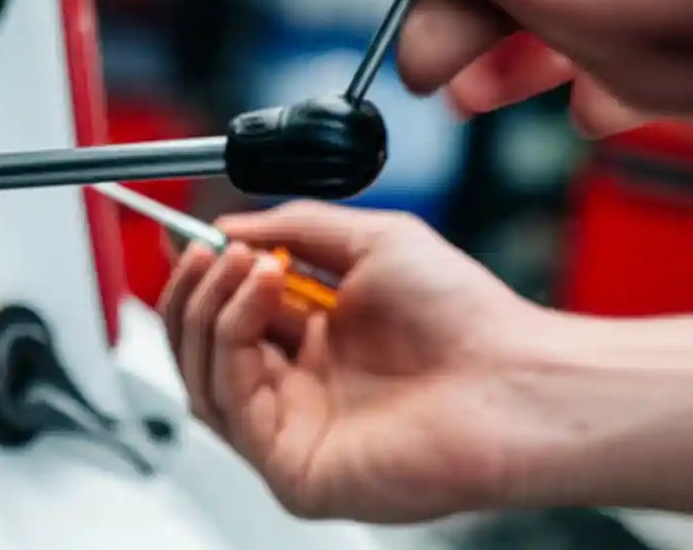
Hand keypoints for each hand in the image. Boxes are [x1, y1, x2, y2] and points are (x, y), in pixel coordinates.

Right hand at [157, 201, 556, 521]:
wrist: (512, 378)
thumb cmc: (466, 320)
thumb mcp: (370, 240)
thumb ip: (293, 227)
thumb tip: (225, 228)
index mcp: (312, 347)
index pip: (226, 317)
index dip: (200, 278)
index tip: (184, 237)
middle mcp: (296, 391)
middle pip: (199, 349)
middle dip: (193, 291)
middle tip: (205, 249)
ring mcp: (290, 433)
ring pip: (201, 375)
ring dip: (208, 308)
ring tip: (243, 262)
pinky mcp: (291, 469)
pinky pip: (228, 401)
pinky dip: (231, 334)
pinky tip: (261, 289)